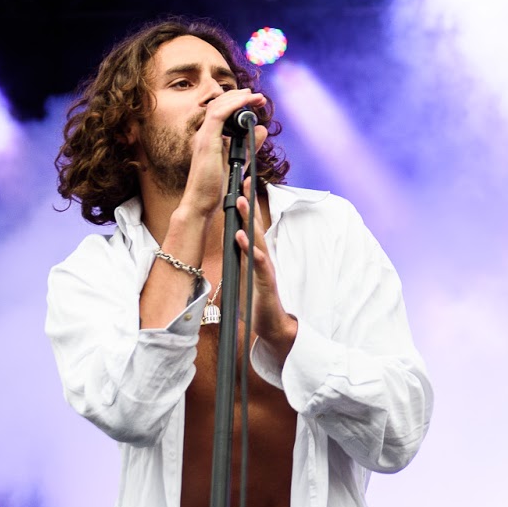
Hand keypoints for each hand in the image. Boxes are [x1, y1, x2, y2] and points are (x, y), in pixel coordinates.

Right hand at [180, 89, 269, 218]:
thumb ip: (250, 145)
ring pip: (218, 106)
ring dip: (238, 98)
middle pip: (218, 104)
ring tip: (256, 97)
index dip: (236, 102)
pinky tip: (246, 103)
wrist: (202, 203)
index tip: (254, 100)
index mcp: (210, 137)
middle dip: (239, 96)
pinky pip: (218, 116)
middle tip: (258, 96)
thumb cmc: (216, 186)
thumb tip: (262, 128)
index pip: (220, 111)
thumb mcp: (240, 160)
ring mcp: (204, 137)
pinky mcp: (207, 142)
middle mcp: (204, 134)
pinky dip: (233, 106)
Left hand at [236, 177, 296, 360]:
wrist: (272, 325)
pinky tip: (243, 238)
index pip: (252, 225)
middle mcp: (262, 257)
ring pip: (257, 240)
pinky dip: (251, 250)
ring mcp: (265, 268)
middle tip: (242, 181)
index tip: (240, 183)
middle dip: (249, 203)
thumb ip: (243, 255)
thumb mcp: (246, 273)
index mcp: (256, 254)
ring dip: (250, 220)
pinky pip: (258, 263)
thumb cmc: (258, 300)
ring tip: (241, 202)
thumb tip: (235, 237)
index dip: (247, 205)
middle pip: (256, 225)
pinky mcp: (265, 282)